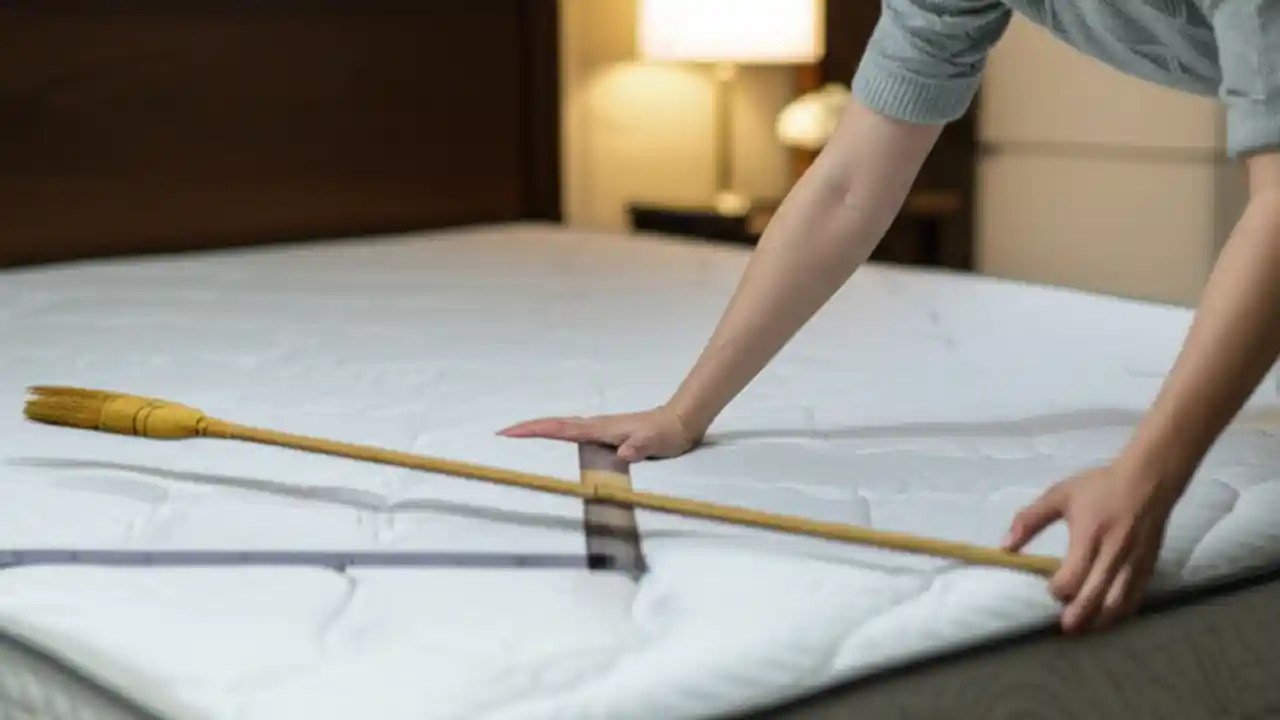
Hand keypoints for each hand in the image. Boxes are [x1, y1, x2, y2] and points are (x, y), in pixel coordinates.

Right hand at [497, 405, 701, 461]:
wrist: (679, 421)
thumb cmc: (667, 434)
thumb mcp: (656, 442)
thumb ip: (640, 445)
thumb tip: (624, 451)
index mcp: (600, 429)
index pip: (561, 429)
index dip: (535, 431)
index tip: (510, 433)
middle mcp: (595, 426)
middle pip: (553, 425)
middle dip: (527, 429)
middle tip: (501, 434)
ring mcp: (598, 429)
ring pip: (561, 428)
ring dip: (538, 430)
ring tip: (516, 437)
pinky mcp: (604, 434)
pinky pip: (571, 434)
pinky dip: (554, 435)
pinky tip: (551, 442)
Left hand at [1002, 461, 1181, 633]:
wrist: (1148, 481)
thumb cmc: (1100, 487)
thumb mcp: (1059, 496)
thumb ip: (1029, 520)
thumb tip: (1005, 547)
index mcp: (1089, 537)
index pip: (1073, 577)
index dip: (1058, 589)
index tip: (1051, 588)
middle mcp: (1113, 554)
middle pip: (1095, 597)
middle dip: (1078, 616)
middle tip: (1065, 627)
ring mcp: (1134, 563)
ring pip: (1118, 604)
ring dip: (1100, 619)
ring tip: (1085, 626)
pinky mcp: (1149, 566)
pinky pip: (1136, 598)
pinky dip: (1121, 612)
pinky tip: (1108, 615)